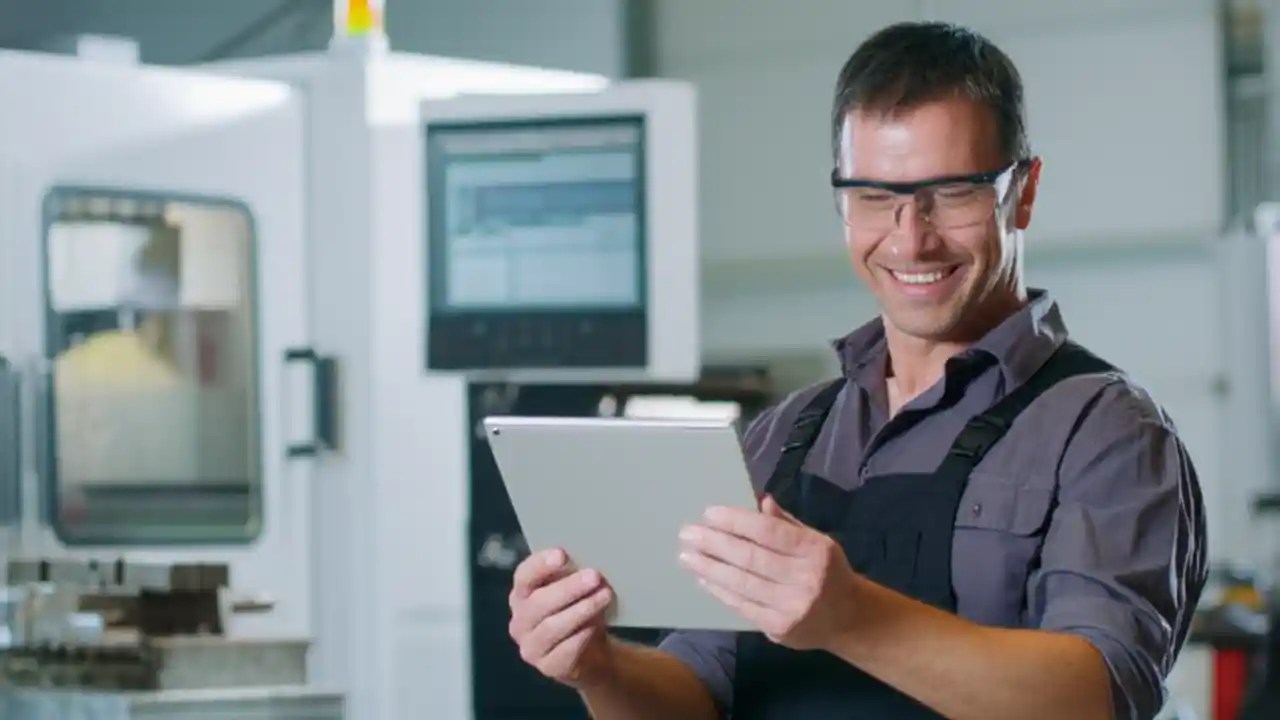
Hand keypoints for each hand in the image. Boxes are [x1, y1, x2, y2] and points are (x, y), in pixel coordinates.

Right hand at [508, 548, 616, 688]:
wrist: (593, 654)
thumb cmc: (581, 610)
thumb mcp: (576, 590)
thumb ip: (574, 574)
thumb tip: (590, 559)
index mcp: (522, 594)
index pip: (524, 576)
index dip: (540, 565)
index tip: (562, 554)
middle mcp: (520, 621)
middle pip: (538, 602)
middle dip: (568, 588)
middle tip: (594, 576)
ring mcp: (531, 647)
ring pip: (551, 627)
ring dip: (580, 610)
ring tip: (604, 597)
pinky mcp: (548, 667)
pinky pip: (563, 652)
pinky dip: (580, 637)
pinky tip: (595, 626)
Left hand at [678, 495, 858, 650]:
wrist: (850, 619)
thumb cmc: (827, 571)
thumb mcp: (817, 541)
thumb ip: (787, 524)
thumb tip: (760, 501)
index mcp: (815, 549)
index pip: (769, 532)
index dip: (736, 521)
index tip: (709, 513)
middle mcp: (805, 577)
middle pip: (751, 557)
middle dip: (714, 543)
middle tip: (687, 533)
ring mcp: (792, 606)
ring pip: (742, 583)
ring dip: (710, 567)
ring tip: (687, 555)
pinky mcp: (780, 628)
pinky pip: (743, 606)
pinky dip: (720, 591)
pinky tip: (704, 578)